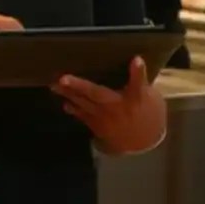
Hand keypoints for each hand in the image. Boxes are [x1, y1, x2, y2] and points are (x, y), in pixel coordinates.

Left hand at [51, 57, 166, 154]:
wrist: (143, 143)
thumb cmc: (146, 112)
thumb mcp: (150, 96)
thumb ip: (139, 81)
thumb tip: (135, 61)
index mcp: (137, 97)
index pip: (138, 82)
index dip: (138, 72)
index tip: (136, 60)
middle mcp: (119, 107)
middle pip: (99, 94)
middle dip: (81, 86)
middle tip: (63, 78)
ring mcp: (106, 118)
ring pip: (85, 104)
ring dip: (69, 95)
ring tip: (54, 86)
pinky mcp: (98, 126)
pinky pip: (83, 116)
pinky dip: (74, 109)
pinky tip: (65, 103)